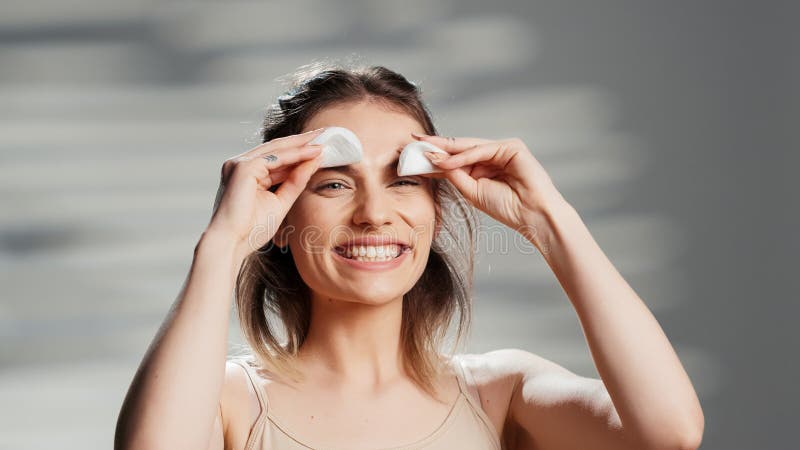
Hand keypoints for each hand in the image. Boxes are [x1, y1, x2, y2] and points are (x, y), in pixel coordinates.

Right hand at [206, 128, 325, 256]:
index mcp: (247, 174)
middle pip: (276, 149)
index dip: (298, 153)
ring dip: (302, 145)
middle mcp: (240, 165)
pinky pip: (276, 157)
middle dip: (301, 142)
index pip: (276, 158)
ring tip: (323, 142)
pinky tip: (313, 152)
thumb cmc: (250, 230)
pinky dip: (296, 154)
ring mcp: (239, 164)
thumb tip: (313, 163)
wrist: (232, 243)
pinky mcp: (243, 167)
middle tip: (324, 135)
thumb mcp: (279, 202)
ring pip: (277, 150)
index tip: (320, 150)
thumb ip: (294, 182)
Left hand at [412, 133, 564, 233]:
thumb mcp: (472, 191)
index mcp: (484, 167)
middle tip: (414, 142)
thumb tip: (435, 160)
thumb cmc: (507, 207)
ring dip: (447, 150)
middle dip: (437, 146)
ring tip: (425, 151)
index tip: (414, 155)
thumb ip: (455, 175)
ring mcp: (503, 149)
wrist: (531, 216)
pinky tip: (447, 161)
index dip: (436, 156)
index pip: (456, 158)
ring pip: (469, 146)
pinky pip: (482, 150)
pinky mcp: (513, 147)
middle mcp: (493, 155)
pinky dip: (463, 156)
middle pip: (460, 148)